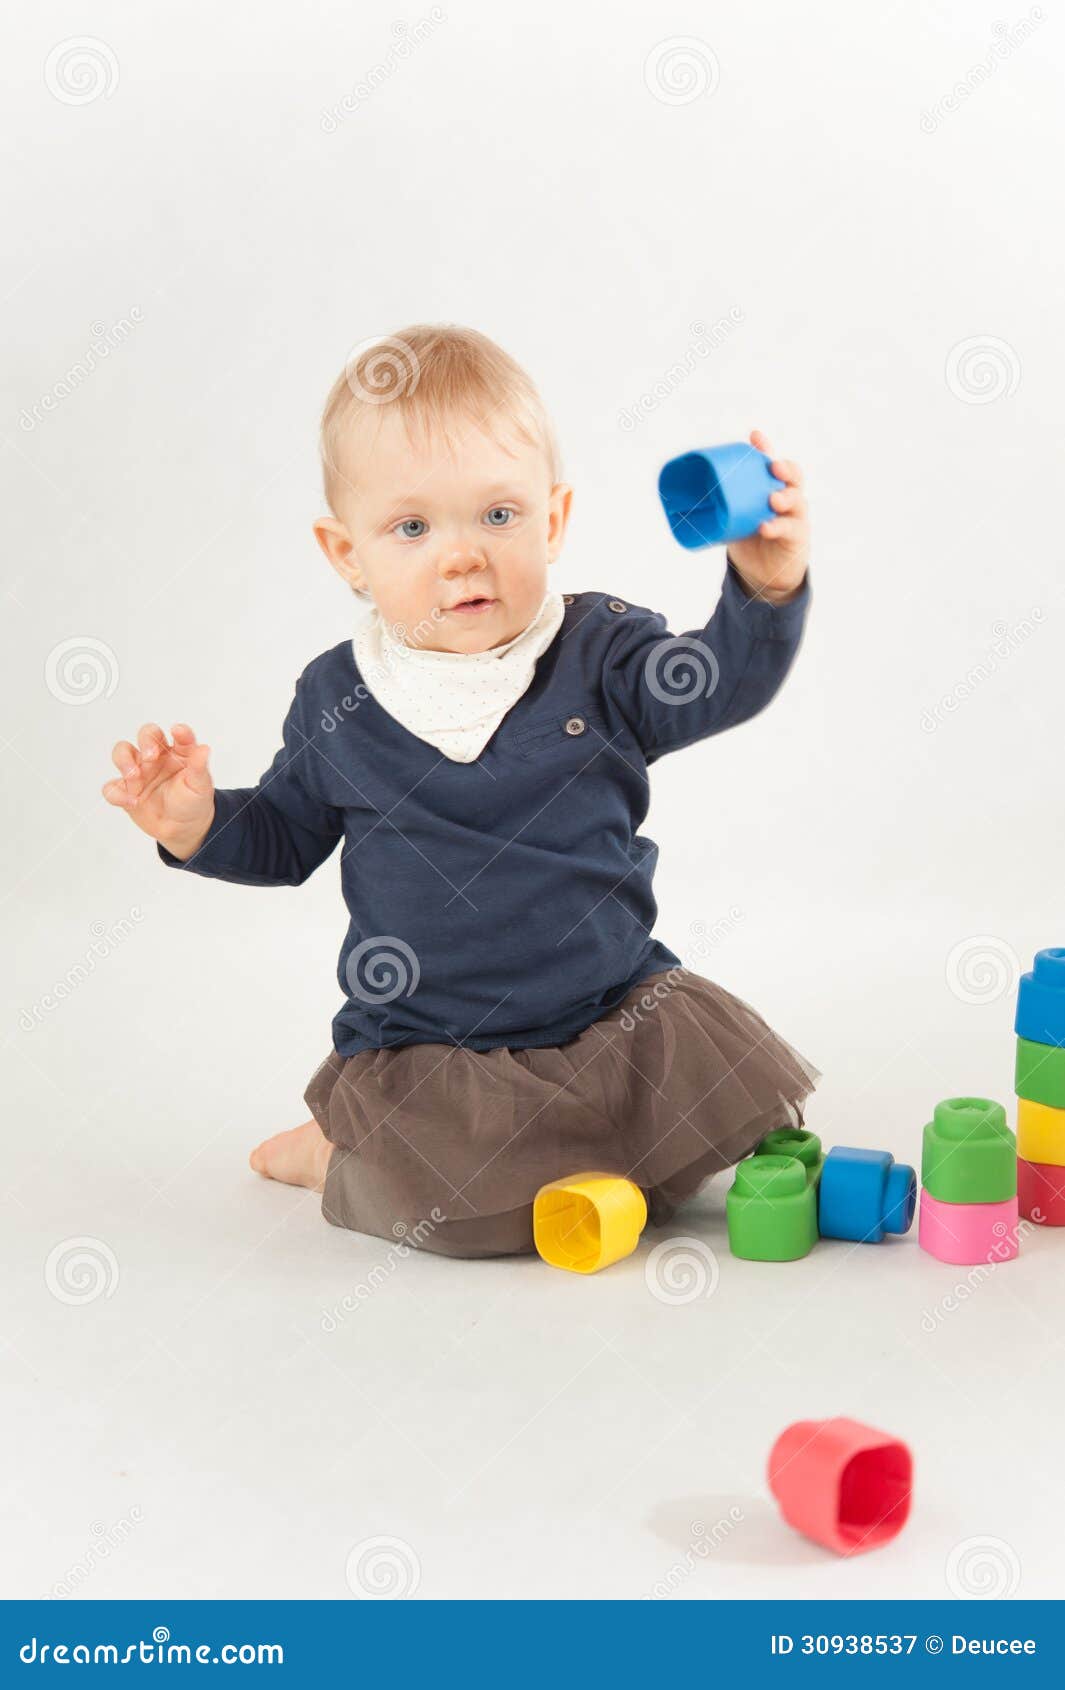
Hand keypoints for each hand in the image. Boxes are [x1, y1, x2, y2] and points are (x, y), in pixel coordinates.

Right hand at [102, 722, 214, 855]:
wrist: (183, 828)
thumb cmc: (192, 802)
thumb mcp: (200, 786)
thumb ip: (199, 767)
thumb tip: (204, 749)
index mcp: (178, 752)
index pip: (179, 735)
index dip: (179, 731)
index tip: (178, 732)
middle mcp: (156, 757)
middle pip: (146, 735)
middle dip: (146, 741)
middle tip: (150, 757)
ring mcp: (139, 771)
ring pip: (122, 752)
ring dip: (124, 760)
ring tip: (134, 776)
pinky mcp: (126, 790)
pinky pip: (112, 787)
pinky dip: (117, 793)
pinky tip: (132, 802)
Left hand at [725, 427, 809, 602]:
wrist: (765, 572)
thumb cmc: (749, 538)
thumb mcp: (733, 519)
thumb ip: (715, 509)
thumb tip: (671, 503)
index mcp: (772, 487)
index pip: (772, 462)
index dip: (766, 448)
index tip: (754, 436)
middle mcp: (788, 498)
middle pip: (793, 476)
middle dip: (785, 468)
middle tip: (772, 466)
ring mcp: (795, 517)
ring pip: (796, 501)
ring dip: (785, 498)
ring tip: (773, 499)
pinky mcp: (796, 538)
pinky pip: (789, 530)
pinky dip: (777, 528)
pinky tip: (766, 527)